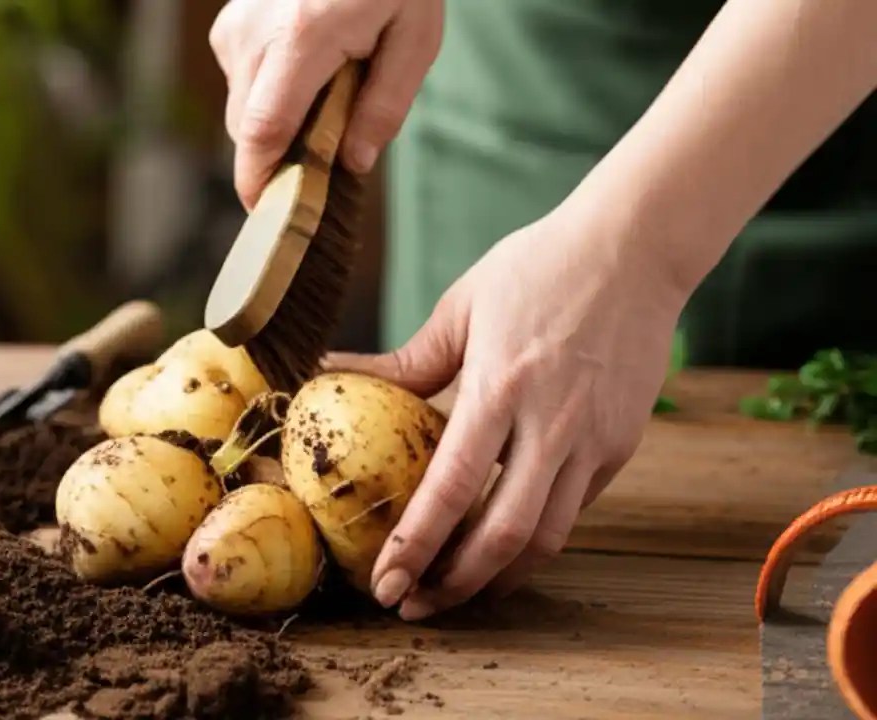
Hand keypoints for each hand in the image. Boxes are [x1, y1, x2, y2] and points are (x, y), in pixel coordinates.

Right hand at [209, 0, 442, 208]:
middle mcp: (253, 34)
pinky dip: (269, 96)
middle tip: (324, 163)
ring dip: (276, 125)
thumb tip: (354, 166)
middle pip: (248, 130)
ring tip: (325, 101)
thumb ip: (386, 105)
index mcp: (301, 38)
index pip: (262, 131)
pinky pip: (240, 83)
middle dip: (279, 159)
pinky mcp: (228, 25)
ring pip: (240, 110)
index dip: (258, 182)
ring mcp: (234, 26)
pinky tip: (307, 76)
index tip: (268, 219)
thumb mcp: (415, 37)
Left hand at [328, 204, 688, 620]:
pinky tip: (500, 543)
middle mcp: (551, 424)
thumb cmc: (540, 267)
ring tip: (454, 591)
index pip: (450, 487)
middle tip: (412, 605)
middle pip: (504, 537)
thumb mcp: (463, 306)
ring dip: (496, 578)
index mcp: (500, 387)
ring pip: (546, 538)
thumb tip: (333, 373)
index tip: (384, 581)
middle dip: (453, 584)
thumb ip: (405, 361)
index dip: (416, 545)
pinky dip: (534, 537)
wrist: (636, 248)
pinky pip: (573, 510)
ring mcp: (592, 440)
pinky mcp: (619, 445)